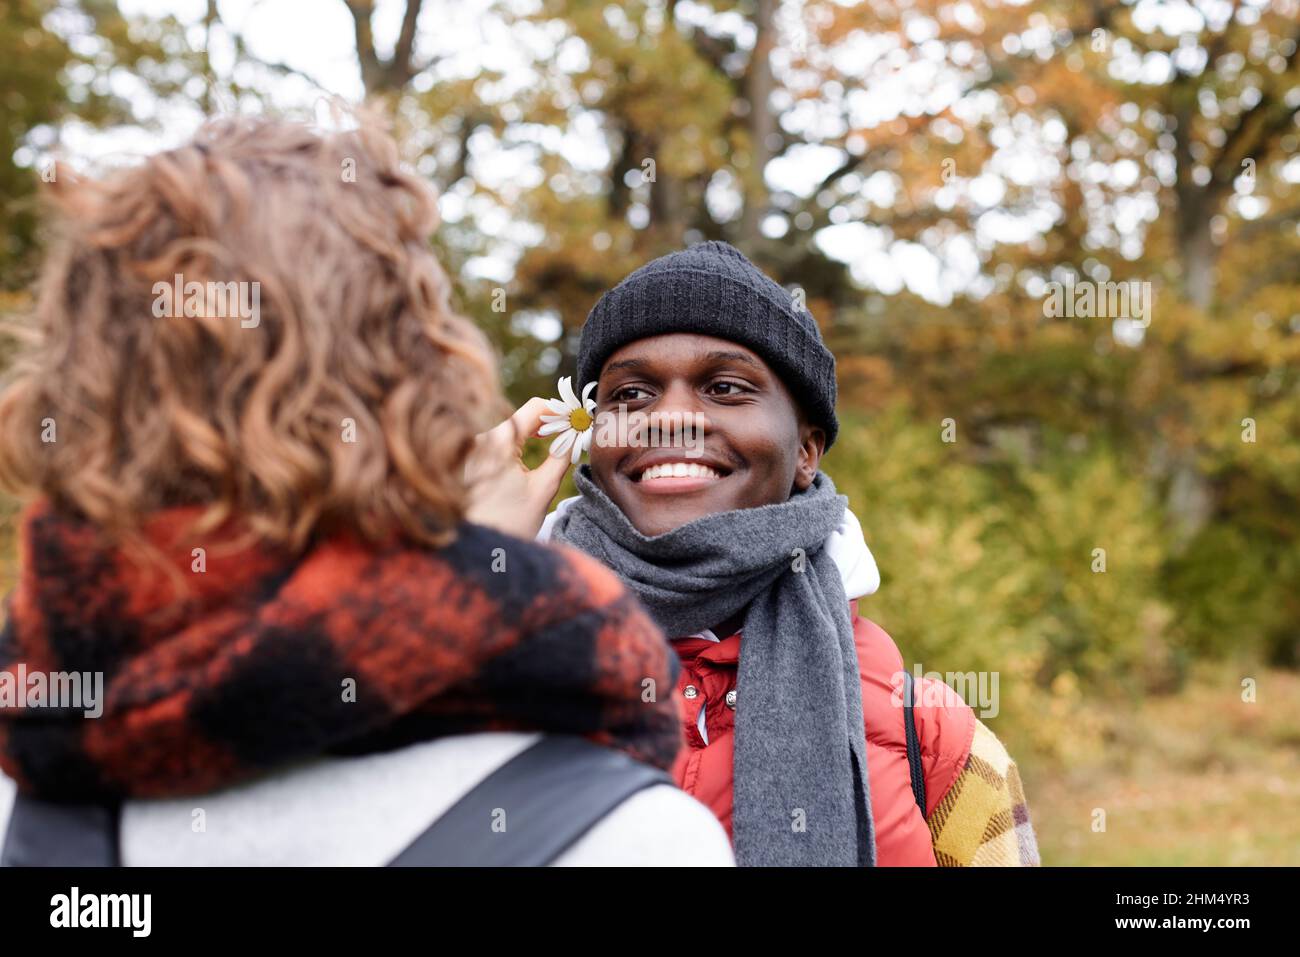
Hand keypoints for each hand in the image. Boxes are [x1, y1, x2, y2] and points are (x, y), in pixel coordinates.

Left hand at [464, 397, 572, 538]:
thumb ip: (562, 455)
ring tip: (558, 442)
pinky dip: (522, 440)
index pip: (536, 407)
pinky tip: (537, 449)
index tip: (578, 421)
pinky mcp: (472, 459)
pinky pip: (502, 439)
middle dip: (551, 421)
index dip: (561, 411)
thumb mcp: (544, 489)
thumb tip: (577, 433)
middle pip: (523, 415)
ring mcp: (474, 448)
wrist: (479, 549)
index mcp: (499, 442)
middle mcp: (482, 439)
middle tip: (573, 432)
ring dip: (537, 430)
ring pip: (513, 426)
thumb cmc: (510, 524)